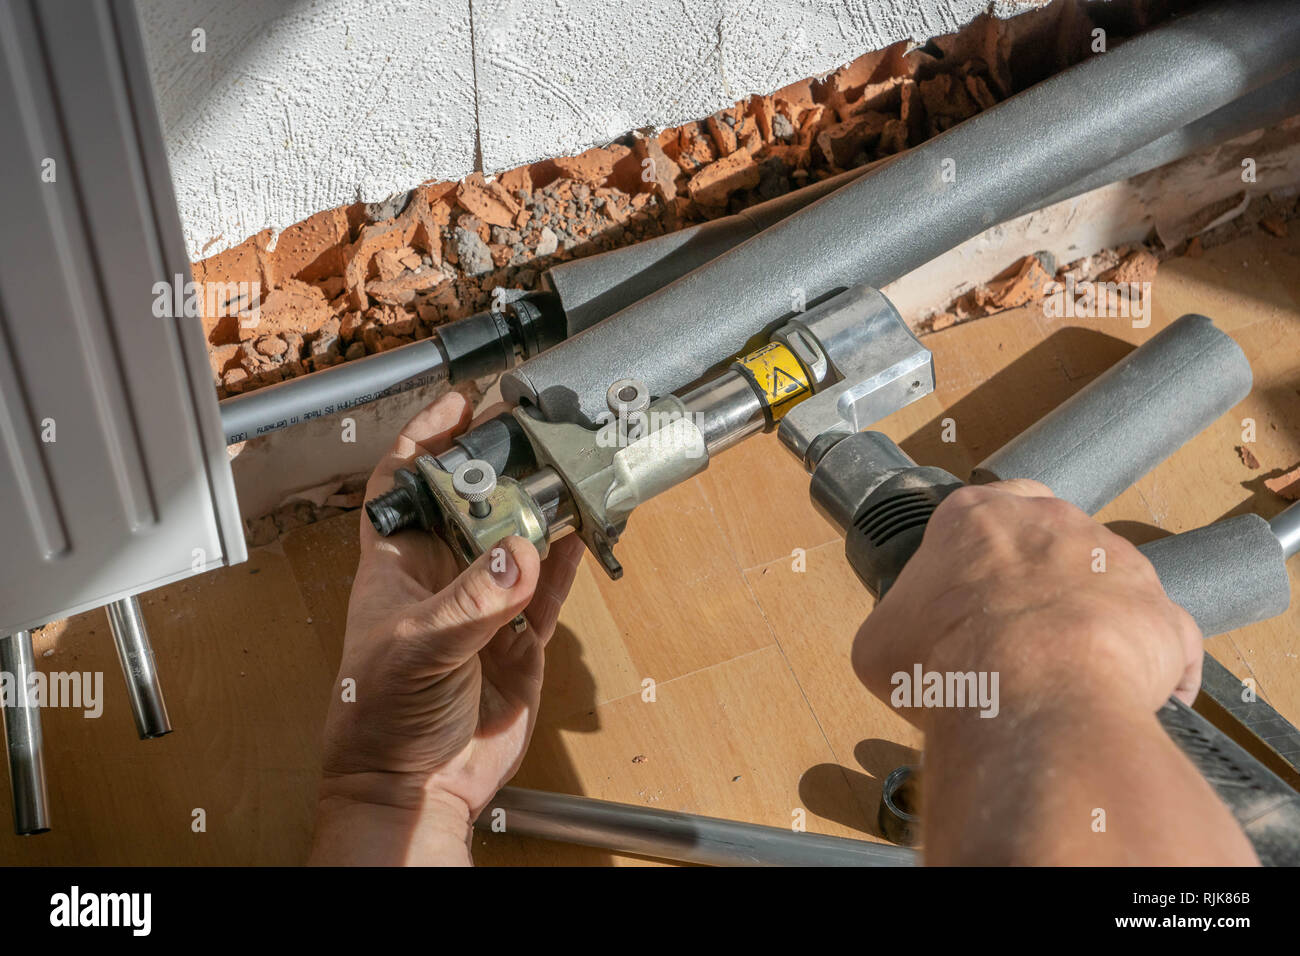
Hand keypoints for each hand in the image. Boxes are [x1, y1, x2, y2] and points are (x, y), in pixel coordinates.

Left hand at [310, 392, 584, 864]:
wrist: (415, 787)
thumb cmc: (377, 718)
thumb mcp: (416, 649)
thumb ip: (470, 601)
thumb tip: (518, 554)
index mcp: (396, 564)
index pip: (406, 481)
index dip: (428, 436)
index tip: (461, 401)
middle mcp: (441, 576)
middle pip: (473, 500)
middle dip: (501, 464)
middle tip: (535, 430)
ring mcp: (484, 605)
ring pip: (519, 538)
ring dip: (543, 506)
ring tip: (569, 467)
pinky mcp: (520, 639)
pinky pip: (550, 587)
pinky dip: (568, 558)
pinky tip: (582, 529)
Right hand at [852, 479, 1203, 728]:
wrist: (1031, 704)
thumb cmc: (949, 664)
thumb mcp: (878, 643)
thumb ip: (899, 624)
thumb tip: (905, 644)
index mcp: (975, 516)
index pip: (979, 511)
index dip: (973, 555)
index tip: (966, 590)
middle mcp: (1052, 521)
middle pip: (1047, 540)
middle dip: (1035, 581)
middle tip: (1010, 636)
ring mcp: (1116, 561)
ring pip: (1104, 583)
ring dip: (1089, 621)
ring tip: (1064, 675)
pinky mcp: (1164, 611)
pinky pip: (1162, 637)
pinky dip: (1149, 667)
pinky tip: (1126, 699)